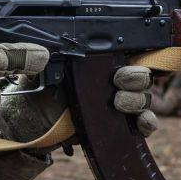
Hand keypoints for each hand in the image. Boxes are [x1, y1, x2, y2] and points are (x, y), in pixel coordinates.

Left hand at [0, 64, 158, 145]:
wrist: (33, 125)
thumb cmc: (37, 92)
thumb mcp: (42, 69)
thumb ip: (46, 57)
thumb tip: (44, 51)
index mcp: (99, 64)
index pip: (129, 54)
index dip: (137, 54)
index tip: (125, 58)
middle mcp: (113, 83)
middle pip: (141, 76)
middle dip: (134, 77)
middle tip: (118, 81)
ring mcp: (120, 106)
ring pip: (144, 98)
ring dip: (137, 99)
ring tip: (118, 103)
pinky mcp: (120, 128)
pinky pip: (145, 124)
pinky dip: (148, 122)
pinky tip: (141, 122)